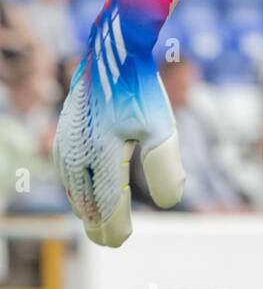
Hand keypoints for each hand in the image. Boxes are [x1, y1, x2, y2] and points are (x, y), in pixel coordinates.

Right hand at [53, 0, 191, 246]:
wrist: (117, 48)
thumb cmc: (141, 86)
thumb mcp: (161, 125)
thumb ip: (165, 166)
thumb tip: (170, 201)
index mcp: (99, 157)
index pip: (105, 208)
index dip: (116, 227)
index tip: (124, 240)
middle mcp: (76, 154)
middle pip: (85, 202)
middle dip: (99, 223)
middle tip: (114, 240)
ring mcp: (67, 141)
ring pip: (73, 187)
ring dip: (86, 206)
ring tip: (100, 222)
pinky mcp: (65, 129)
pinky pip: (67, 169)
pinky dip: (77, 185)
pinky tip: (88, 187)